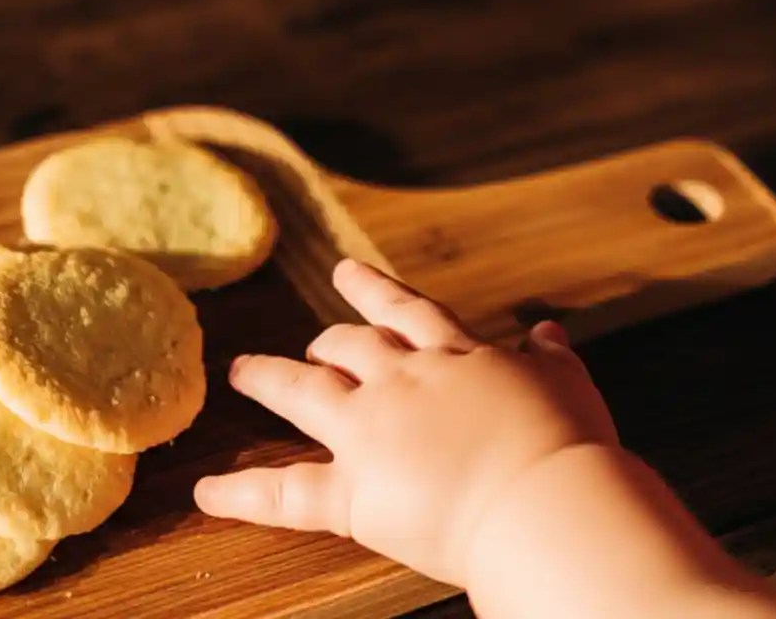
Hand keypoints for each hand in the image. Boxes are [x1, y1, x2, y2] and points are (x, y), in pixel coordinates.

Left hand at [194, 258, 617, 584]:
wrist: (546, 502)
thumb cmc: (569, 449)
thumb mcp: (569, 386)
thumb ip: (550, 358)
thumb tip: (547, 332)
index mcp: (455, 358)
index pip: (407, 313)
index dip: (373, 291)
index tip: (345, 273)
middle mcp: (402, 383)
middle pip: (349, 346)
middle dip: (326, 341)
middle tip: (311, 340)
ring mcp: (368, 432)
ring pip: (302, 391)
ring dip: (267, 377)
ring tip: (239, 372)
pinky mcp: (352, 491)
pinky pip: (285, 492)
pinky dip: (241, 494)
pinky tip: (206, 492)